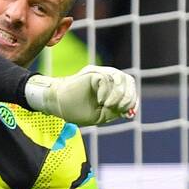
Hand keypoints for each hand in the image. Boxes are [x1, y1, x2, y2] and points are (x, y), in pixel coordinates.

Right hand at [23, 65, 137, 124]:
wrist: (56, 104)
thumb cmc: (76, 109)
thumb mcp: (100, 116)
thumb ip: (115, 111)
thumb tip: (129, 110)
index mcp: (110, 86)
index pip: (129, 88)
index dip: (132, 100)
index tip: (128, 114)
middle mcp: (106, 76)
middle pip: (128, 81)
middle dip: (128, 97)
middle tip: (119, 109)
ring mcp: (99, 72)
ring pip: (120, 78)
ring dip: (119, 94)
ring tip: (108, 105)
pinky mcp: (92, 72)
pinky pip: (107, 79)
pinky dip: (107, 92)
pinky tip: (101, 101)